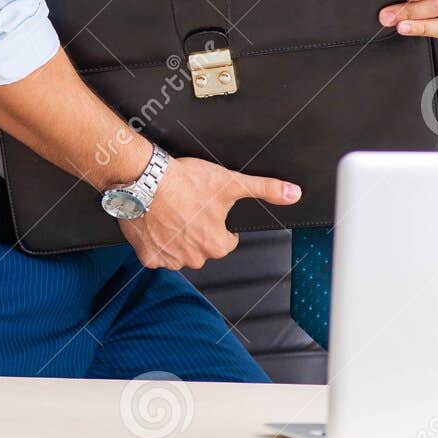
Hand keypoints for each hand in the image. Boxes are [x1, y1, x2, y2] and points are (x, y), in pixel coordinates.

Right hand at [119, 156, 300, 269]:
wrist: (145, 178)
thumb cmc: (185, 181)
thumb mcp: (230, 182)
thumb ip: (265, 189)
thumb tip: (293, 193)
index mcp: (216, 244)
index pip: (225, 241)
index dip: (217, 222)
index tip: (206, 208)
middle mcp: (194, 257)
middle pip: (201, 248)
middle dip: (196, 231)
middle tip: (187, 208)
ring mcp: (170, 258)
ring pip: (179, 252)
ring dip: (176, 238)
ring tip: (170, 213)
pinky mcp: (147, 256)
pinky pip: (155, 254)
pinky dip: (155, 242)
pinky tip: (155, 223)